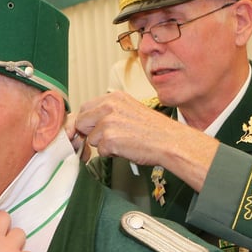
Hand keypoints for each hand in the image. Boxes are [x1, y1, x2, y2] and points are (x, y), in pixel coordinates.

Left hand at [73, 92, 216, 191]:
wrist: (170, 141)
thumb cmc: (153, 130)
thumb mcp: (128, 111)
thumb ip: (107, 113)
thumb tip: (84, 123)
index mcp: (114, 97)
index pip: (85, 108)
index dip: (87, 122)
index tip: (92, 130)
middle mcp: (109, 106)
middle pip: (81, 122)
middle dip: (90, 133)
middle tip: (109, 138)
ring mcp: (108, 122)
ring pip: (91, 138)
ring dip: (103, 144)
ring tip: (123, 142)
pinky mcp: (110, 138)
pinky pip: (100, 151)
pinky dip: (111, 154)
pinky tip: (126, 148)